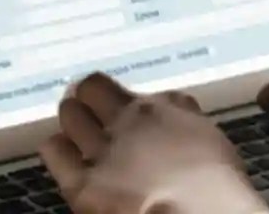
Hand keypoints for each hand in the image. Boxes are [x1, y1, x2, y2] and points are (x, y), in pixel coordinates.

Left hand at [40, 73, 262, 213]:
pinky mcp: (82, 185)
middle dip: (86, 102)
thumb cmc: (215, 184)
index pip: (106, 84)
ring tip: (79, 137)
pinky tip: (67, 158)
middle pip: (86, 91)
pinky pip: (53, 150)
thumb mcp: (205, 135)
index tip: (106, 103)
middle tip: (89, 117)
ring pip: (69, 115)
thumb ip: (180, 113)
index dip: (102, 94)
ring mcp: (99, 152)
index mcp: (152, 111)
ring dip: (73, 122)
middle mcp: (122, 123)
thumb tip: (166, 102)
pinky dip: (59, 150)